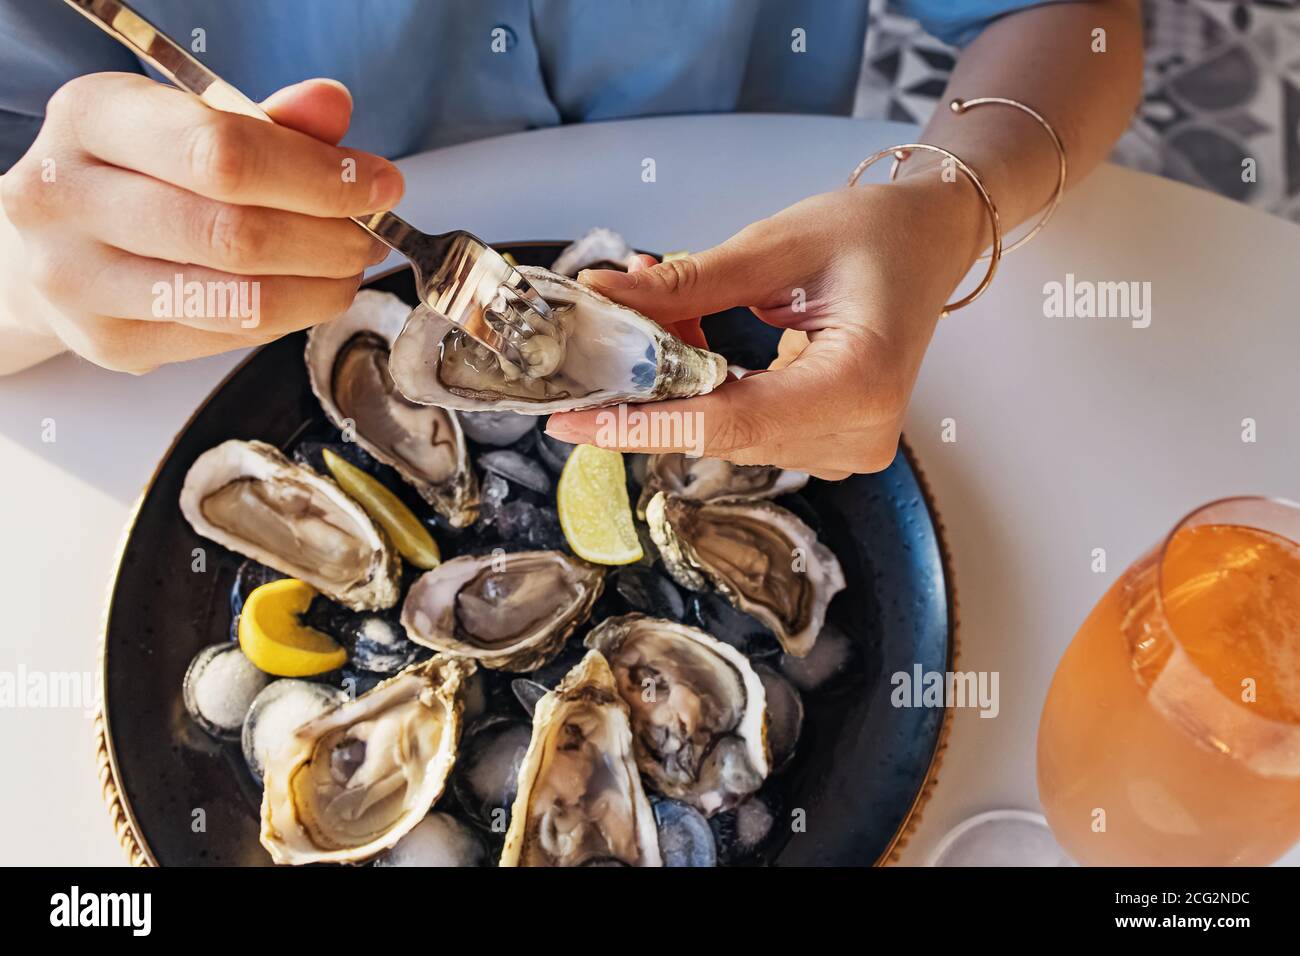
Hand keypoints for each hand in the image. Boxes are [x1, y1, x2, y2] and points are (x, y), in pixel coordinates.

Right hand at [0, 72, 401, 372]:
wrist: (53, 240)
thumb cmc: (134, 173)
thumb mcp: (191, 122)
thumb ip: (269, 121)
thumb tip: (332, 106)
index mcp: (91, 118)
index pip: (224, 154)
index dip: (318, 177)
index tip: (376, 186)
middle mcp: (67, 198)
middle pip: (235, 234)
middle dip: (328, 239)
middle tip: (368, 237)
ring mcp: (78, 279)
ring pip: (238, 298)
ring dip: (319, 287)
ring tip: (346, 267)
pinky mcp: (107, 341)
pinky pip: (227, 337)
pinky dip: (287, 317)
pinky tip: (303, 293)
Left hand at [545, 176, 984, 477]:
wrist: (930, 241)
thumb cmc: (875, 232)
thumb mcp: (780, 244)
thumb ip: (690, 283)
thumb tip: (603, 296)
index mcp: (858, 385)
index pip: (728, 422)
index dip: (642, 424)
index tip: (571, 421)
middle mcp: (856, 435)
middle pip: (720, 432)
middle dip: (652, 387)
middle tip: (604, 329)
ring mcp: (847, 449)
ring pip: (725, 432)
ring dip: (678, 382)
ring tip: (660, 313)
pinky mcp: (831, 445)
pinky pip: (746, 427)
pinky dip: (707, 388)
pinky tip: (690, 341)